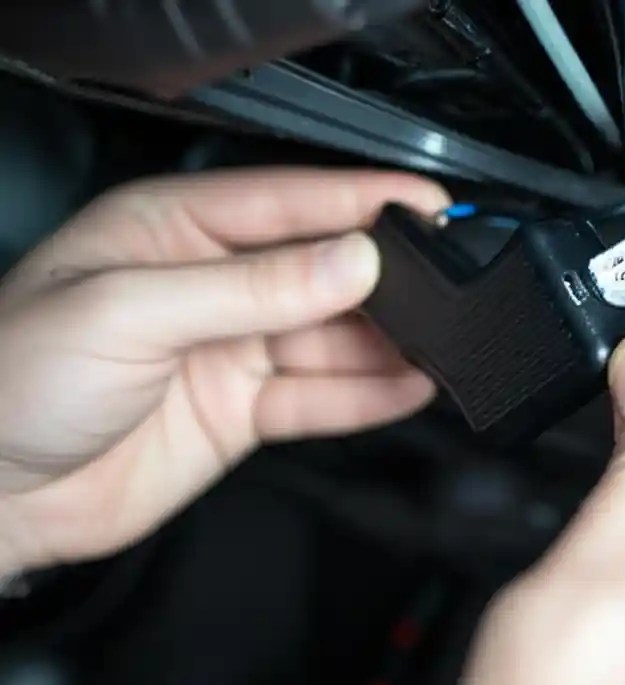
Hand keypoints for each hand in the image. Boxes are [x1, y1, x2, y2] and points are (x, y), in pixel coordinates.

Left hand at [0, 169, 447, 573]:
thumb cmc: (12, 380)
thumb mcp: (133, 312)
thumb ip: (252, 288)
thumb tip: (349, 261)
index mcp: (172, 229)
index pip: (288, 202)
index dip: (363, 201)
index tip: (428, 207)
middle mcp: (209, 284)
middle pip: (321, 272)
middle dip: (387, 279)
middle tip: (448, 285)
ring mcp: (229, 350)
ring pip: (331, 338)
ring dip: (388, 343)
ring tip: (443, 344)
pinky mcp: (241, 410)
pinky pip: (319, 397)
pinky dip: (368, 396)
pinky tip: (410, 386)